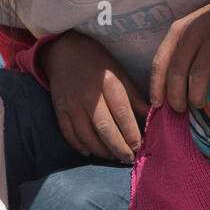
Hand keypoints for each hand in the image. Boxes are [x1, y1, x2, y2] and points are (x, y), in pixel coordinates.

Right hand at [43, 32, 148, 162]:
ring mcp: (71, 105)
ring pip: (87, 136)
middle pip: (104, 128)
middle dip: (118, 147)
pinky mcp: (60, 111)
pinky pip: (70, 135)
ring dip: (102, 151)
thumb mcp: (118, 72)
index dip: (131, 132)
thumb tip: (150, 115)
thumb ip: (133, 95)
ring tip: (114, 156)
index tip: (139, 146)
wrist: (63, 51)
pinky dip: (81, 147)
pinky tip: (92, 152)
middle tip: (128, 158)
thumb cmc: (97, 62)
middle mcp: (88, 95)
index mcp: (107, 82)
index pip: (122, 112)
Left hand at [149, 0, 209, 112]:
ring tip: (199, 105)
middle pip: (177, 73)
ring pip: (197, 76)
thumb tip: (170, 86)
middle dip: (176, 97)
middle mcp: (194, 33)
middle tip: (181, 110)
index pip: (160, 62)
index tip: (158, 104)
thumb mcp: (194, 29)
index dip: (156, 86)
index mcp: (179, 30)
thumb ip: (182, 51)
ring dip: (196, 97)